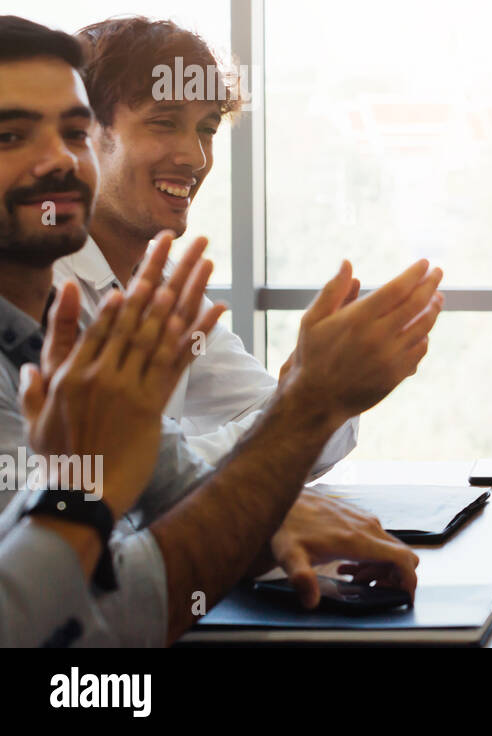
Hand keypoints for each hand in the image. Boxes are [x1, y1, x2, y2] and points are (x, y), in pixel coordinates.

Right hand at [24, 233, 225, 517]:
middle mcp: (101, 372)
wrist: (78, 496)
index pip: (106, 318)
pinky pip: (178, 361)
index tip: (147, 257)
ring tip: (201, 260)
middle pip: (136, 311)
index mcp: (73, 371)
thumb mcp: (36, 417)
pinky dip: (197, 332)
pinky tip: (214, 308)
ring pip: (160, 328)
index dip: (130, 285)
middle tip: (178, 239)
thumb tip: (33, 365)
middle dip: (159, 270)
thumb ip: (37, 385)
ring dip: (185, 290)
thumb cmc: (58, 459)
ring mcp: (127, 387)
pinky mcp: (150, 406)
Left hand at [268, 491, 418, 608]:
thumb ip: (302, 579)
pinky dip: (372, 558)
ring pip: (391, 549)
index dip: (409, 580)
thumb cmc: (288, 526)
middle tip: (369, 589)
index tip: (405, 596)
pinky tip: (346, 565)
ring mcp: (367, 521)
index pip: (402, 558)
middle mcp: (369, 528)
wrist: (286, 498)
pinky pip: (379, 541)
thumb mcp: (290, 556)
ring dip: (380, 568)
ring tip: (352, 578)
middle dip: (393, 578)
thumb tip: (311, 601)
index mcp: (359, 539)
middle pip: (402, 556)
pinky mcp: (361, 519)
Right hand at [280, 259, 443, 419]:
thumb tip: (348, 263)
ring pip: (423, 326)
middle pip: (416, 304)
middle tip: (438, 273)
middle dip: (430, 284)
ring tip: (437, 298)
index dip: (414, 274)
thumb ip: (333, 290)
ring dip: (433, 308)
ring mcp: (390, 357)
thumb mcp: (313, 320)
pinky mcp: (397, 374)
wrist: (317, 399)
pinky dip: (425, 335)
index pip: (397, 288)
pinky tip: (425, 328)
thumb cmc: (313, 355)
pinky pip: (420, 350)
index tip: (425, 263)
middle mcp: (378, 336)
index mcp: (358, 318)